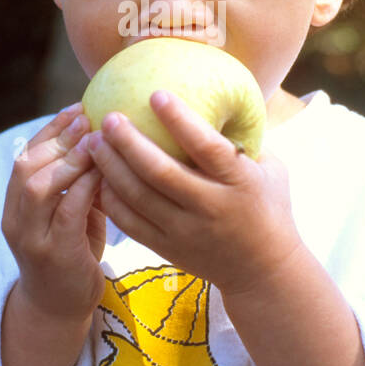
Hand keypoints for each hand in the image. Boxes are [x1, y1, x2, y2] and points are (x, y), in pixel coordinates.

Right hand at [1, 102, 107, 320]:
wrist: (59, 309)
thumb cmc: (71, 253)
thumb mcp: (70, 214)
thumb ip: (78, 183)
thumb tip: (106, 139)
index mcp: (15, 205)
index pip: (25, 156)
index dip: (50, 129)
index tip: (77, 107)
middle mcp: (15, 219)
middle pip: (26, 166)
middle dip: (58, 137)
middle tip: (89, 116)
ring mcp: (31, 237)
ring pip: (38, 186)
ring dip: (69, 159)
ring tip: (95, 140)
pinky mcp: (53, 254)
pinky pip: (66, 212)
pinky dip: (84, 188)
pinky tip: (104, 174)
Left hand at [84, 90, 303, 296]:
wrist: (263, 271)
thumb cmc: (269, 208)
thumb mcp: (272, 169)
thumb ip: (246, 139)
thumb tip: (222, 95)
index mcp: (239, 182)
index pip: (206, 147)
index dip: (179, 120)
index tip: (155, 94)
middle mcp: (210, 208)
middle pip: (160, 172)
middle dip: (129, 142)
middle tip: (108, 117)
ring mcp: (185, 232)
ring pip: (138, 197)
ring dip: (111, 167)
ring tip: (93, 142)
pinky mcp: (167, 249)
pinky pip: (130, 223)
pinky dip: (110, 199)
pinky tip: (97, 177)